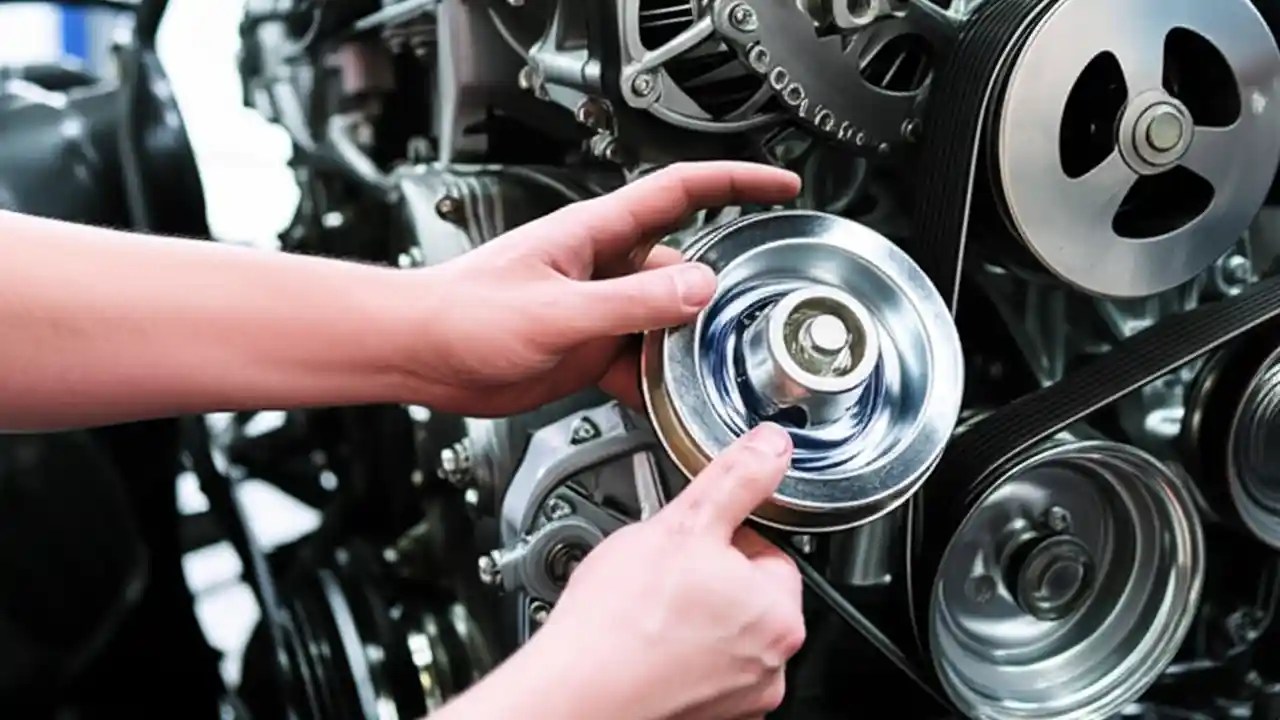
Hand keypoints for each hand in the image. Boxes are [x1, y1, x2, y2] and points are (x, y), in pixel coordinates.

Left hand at [399, 162, 800, 415]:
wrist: (421, 354)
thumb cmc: (464, 312)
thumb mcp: (557, 309)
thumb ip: (630, 302)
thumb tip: (699, 288)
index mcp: (597, 234)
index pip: (682, 191)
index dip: (737, 182)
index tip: (783, 186)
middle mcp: (605, 267)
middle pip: (684, 269)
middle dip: (721, 294)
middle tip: (753, 323)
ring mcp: (599, 309)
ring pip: (667, 323)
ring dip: (689, 348)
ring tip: (716, 373)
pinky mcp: (589, 349)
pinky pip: (641, 363)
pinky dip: (658, 385)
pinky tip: (670, 405)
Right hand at [527, 423, 804, 719]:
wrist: (574, 692)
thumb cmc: (619, 621)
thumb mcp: (683, 523)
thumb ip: (736, 478)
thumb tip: (772, 446)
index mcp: (780, 615)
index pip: (766, 550)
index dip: (720, 537)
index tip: (687, 544)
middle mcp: (772, 666)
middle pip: (747, 595)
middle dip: (708, 579)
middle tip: (662, 577)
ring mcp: (741, 700)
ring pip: (723, 635)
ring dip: (693, 619)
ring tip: (649, 611)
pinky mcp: (708, 719)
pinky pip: (702, 672)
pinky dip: (680, 659)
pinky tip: (645, 645)